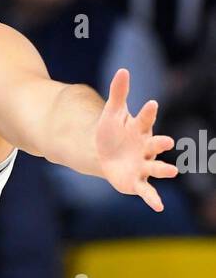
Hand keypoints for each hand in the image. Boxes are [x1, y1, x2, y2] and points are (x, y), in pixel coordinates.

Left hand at [95, 69, 177, 211]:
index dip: (148, 112)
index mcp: (140, 129)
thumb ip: (119, 94)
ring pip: (155, 168)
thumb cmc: (112, 131)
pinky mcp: (137, 182)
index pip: (145, 119)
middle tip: (168, 142)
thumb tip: (123, 70)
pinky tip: (159, 207)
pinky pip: (146, 191)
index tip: (150, 103)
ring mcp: (143, 165)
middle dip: (160, 144)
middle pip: (154, 145)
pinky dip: (152, 199)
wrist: (105, 154)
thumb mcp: (112, 113)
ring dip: (163, 170)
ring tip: (173, 171)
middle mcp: (146, 147)